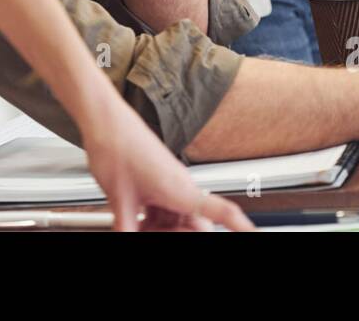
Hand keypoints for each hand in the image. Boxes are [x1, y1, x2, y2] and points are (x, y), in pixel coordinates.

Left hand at [81, 100, 254, 231]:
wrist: (104, 121)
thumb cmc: (116, 147)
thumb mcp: (119, 200)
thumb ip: (128, 228)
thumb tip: (129, 237)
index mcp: (179, 190)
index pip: (222, 211)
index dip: (240, 225)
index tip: (254, 232)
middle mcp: (180, 186)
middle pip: (194, 223)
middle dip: (177, 234)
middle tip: (149, 231)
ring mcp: (169, 184)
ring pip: (176, 219)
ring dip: (161, 230)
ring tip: (135, 226)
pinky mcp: (158, 182)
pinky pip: (164, 210)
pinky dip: (152, 221)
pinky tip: (134, 222)